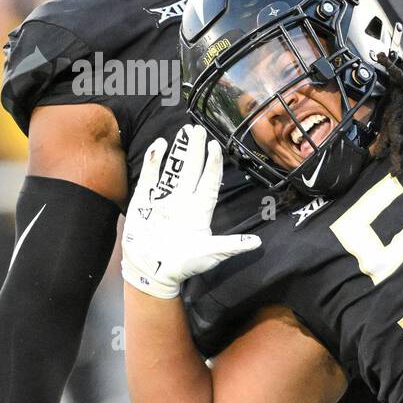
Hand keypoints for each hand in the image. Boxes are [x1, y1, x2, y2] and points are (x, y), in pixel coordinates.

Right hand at [122, 125, 259, 298]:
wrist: (151, 272)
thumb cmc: (183, 265)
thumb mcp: (210, 254)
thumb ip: (231, 246)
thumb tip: (258, 244)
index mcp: (200, 210)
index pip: (208, 182)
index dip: (213, 165)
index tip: (215, 146)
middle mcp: (184, 201)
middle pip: (192, 170)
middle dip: (196, 150)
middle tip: (197, 129)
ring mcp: (164, 199)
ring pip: (173, 169)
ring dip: (179, 152)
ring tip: (183, 132)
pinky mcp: (145, 202)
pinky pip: (150, 178)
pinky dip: (154, 162)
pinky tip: (160, 146)